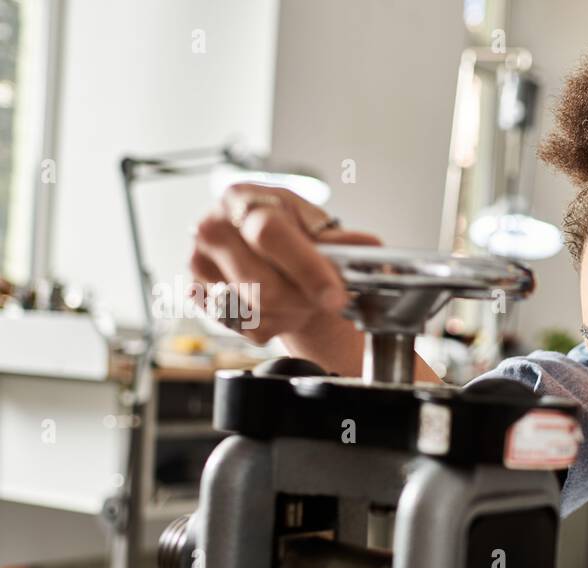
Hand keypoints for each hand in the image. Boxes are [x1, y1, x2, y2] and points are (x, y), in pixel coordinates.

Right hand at [189, 183, 380, 344]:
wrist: (272, 257)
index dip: (307, 269)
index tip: (335, 296)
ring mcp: (199, 262)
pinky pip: (244, 327)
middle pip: (262, 284)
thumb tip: (367, 248)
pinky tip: (278, 306)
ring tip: (300, 296)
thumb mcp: (322, 229)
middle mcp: (213, 227)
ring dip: (291, 313)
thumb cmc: (296, 238)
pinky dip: (272, 325)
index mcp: (243, 199)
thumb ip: (345, 241)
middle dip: (304, 300)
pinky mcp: (197, 295)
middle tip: (327, 298)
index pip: (271, 235)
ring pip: (255, 311)